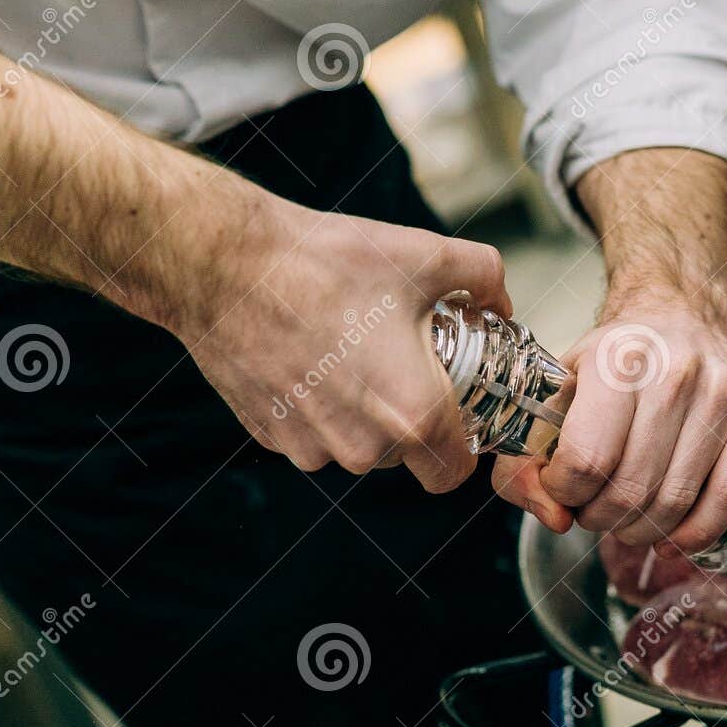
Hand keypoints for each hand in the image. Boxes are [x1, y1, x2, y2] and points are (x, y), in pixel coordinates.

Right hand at [168, 198, 510, 491]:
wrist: (226, 266)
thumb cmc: (325, 262)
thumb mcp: (425, 255)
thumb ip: (485, 277)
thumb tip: (500, 300)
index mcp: (413, 415)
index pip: (455, 471)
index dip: (462, 445)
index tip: (454, 411)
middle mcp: (363, 447)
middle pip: (406, 457)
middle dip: (410, 419)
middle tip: (399, 363)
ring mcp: (312, 448)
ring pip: (358, 447)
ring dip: (363, 414)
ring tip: (350, 351)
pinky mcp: (272, 438)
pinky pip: (314, 435)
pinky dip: (319, 408)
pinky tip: (310, 357)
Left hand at [493, 299, 726, 551]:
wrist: (676, 315)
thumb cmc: (610, 364)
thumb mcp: (553, 394)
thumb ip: (527, 462)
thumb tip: (554, 518)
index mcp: (617, 357)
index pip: (586, 460)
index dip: (564, 492)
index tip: (562, 486)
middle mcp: (677, 369)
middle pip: (631, 489)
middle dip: (600, 517)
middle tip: (593, 510)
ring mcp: (725, 389)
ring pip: (676, 502)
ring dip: (641, 529)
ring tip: (626, 518)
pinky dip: (695, 533)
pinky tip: (671, 536)